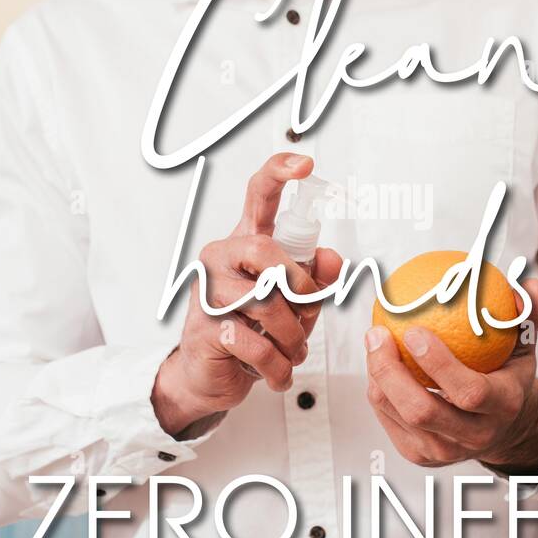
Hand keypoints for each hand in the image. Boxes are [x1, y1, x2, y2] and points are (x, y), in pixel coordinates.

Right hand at [152, 153, 343, 435]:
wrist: (211, 375)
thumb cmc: (254, 330)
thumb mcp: (295, 304)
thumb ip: (315, 280)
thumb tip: (332, 258)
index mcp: (246, 241)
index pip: (258, 194)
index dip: (280, 172)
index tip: (306, 163)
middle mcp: (222, 256)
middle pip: (267, 252)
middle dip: (299, 288)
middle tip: (305, 314)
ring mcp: (209, 291)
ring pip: (267, 305)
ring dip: (293, 338)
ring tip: (293, 352)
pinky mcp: (205, 328)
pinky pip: (256, 345)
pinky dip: (277, 366)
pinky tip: (277, 373)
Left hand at [363, 278, 537, 474]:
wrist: (505, 428)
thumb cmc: (508, 374)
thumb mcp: (524, 344)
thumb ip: (527, 313)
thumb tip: (531, 285)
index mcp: (503, 406)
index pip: (469, 392)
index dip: (438, 364)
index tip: (414, 330)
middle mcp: (474, 436)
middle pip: (422, 411)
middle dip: (392, 372)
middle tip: (378, 334)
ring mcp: (444, 452)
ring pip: (398, 415)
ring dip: (377, 376)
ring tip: (373, 340)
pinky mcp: (420, 456)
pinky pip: (388, 421)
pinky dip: (378, 390)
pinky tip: (374, 361)